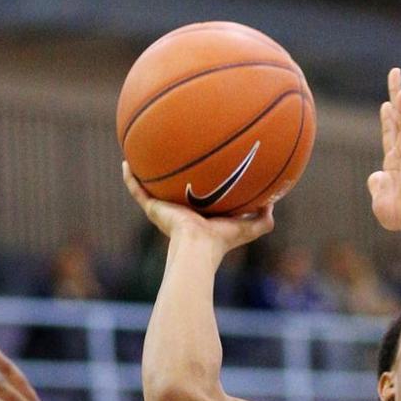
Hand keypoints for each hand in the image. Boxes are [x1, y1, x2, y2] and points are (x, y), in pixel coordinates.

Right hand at [121, 162, 274, 250]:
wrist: (198, 247)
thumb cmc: (221, 240)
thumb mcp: (248, 228)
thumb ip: (263, 219)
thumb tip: (274, 202)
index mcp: (199, 216)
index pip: (198, 197)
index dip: (199, 184)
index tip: (201, 168)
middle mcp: (180, 212)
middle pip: (173, 191)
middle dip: (171, 176)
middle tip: (171, 154)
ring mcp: (164, 210)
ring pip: (151, 189)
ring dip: (145, 173)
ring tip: (140, 152)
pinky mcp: (153, 209)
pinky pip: (137, 191)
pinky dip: (130, 178)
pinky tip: (126, 162)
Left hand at [367, 67, 400, 236]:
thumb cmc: (400, 215)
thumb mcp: (380, 201)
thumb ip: (376, 187)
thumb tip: (376, 176)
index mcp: (394, 165)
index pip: (389, 137)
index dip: (387, 121)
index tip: (385, 106)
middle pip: (395, 119)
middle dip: (393, 97)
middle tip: (395, 75)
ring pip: (400, 115)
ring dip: (397, 93)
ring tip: (395, 73)